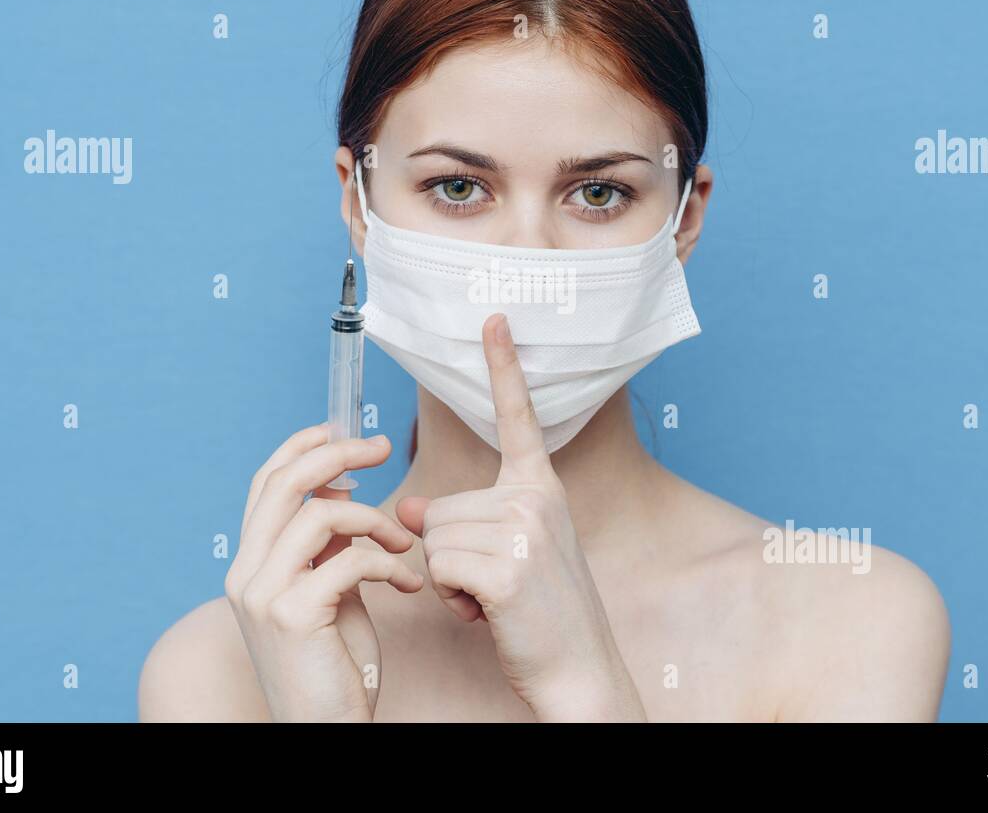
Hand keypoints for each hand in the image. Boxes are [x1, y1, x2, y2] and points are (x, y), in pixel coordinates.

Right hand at [224, 426, 423, 721]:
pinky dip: (387, 563)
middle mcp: (245, 574)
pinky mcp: (291, 616)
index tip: (345, 430)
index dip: (303, 446)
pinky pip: (348, 560)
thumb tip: (342, 491)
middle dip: (339, 453)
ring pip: (320, 514)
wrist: (326, 730)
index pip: (266, 482)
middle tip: (385, 448)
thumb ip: (327, 546)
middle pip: (285, 483)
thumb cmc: (333, 666)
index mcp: (250, 564)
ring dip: (376, 518)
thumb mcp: (329, 592)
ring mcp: (262, 595)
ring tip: (405, 542)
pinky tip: (408, 586)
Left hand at [397, 314, 645, 721]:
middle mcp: (537, 497)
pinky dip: (451, 598)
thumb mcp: (502, 556)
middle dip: (449, 554)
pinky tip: (489, 614)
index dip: (502, 365)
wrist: (579, 671)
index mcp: (541, 487)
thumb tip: (408, 512)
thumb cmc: (539, 616)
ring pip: (433, 537)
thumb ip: (461, 524)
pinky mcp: (510, 566)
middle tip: (495, 585)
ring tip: (494, 600)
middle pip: (440, 505)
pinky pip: (439, 565)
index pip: (518, 417)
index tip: (492, 317)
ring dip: (449, 579)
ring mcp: (527, 529)